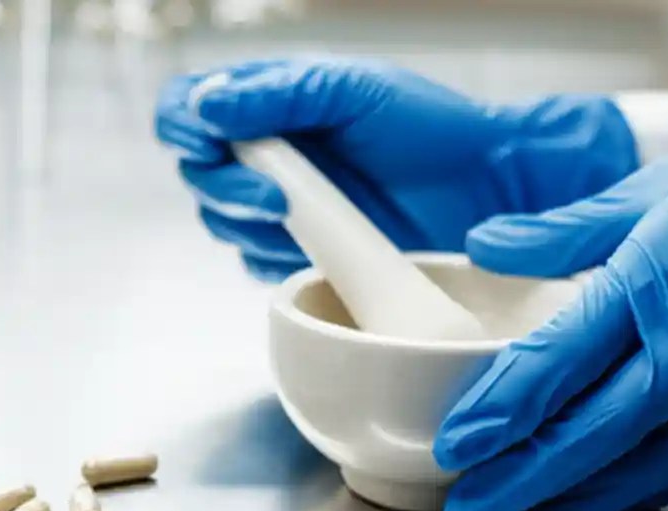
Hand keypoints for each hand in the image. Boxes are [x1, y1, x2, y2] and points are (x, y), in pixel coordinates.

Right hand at [154, 57, 637, 279]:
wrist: (486, 187)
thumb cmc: (426, 125)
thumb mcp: (350, 91)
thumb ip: (277, 94)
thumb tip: (206, 105)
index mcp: (268, 99)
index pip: (187, 105)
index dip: (181, 125)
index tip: (205, 142)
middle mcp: (266, 151)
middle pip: (196, 172)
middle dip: (225, 188)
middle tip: (278, 198)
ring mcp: (281, 204)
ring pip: (220, 222)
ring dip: (249, 223)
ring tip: (303, 215)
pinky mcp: (300, 252)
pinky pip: (257, 262)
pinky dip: (275, 257)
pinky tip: (320, 248)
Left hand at [433, 122, 667, 510]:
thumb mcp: (652, 190)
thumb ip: (559, 231)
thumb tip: (482, 243)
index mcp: (652, 285)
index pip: (555, 364)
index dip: (498, 412)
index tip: (453, 443)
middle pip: (587, 433)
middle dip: (518, 478)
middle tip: (466, 508)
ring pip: (637, 469)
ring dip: (572, 504)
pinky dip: (634, 496)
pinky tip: (595, 507)